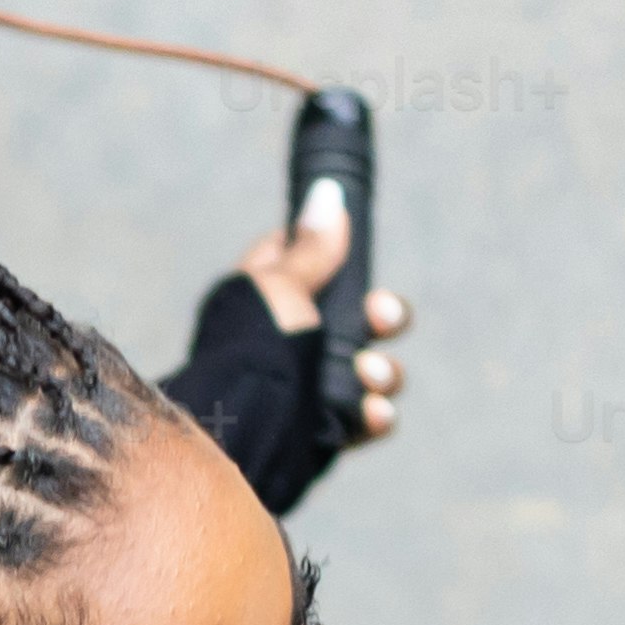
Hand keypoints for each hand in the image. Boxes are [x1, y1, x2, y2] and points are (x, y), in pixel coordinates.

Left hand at [235, 183, 411, 442]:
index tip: (352, 249)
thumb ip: (312, 248)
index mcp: (273, 295)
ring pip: (374, 369)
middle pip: (361, 316)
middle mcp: (293, 339)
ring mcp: (311, 386)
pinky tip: (371, 413)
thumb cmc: (254, 348)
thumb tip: (328, 194)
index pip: (311, 260)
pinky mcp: (325, 429)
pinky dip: (375, 413)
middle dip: (384, 315)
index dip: (339, 254)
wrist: (240, 430)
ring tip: (370, 374)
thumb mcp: (282, 285)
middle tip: (380, 317)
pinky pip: (368, 416)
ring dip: (384, 370)